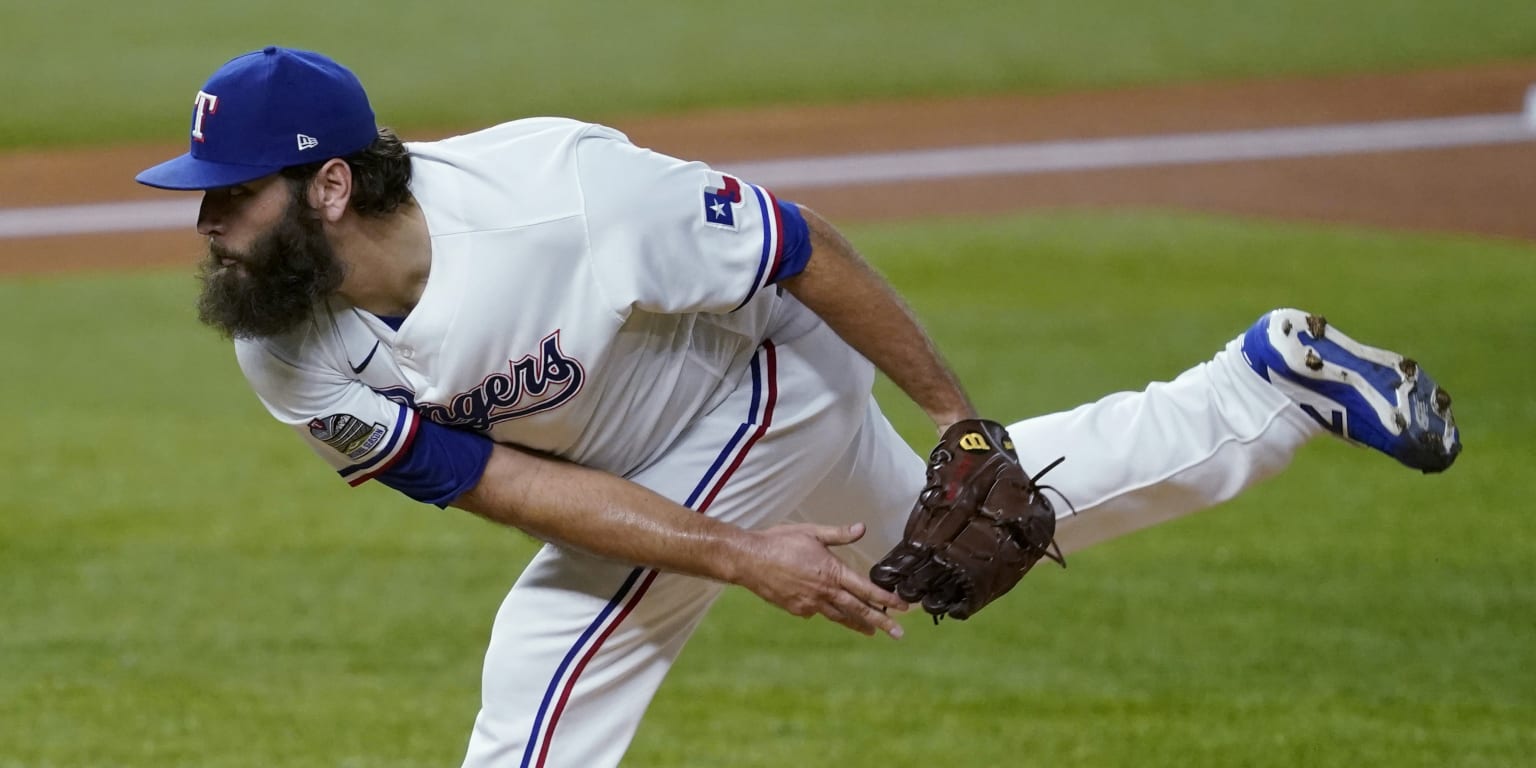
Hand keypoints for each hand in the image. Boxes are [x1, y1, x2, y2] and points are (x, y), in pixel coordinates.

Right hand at [733, 522, 908, 637]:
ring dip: (858, 624)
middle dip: (881, 622)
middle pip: (858, 610)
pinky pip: (817, 612)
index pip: (866, 589)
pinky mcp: (796, 609)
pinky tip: (830, 612)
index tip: (904, 609)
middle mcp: (824, 592)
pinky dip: (827, 612)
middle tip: (898, 634)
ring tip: (871, 631)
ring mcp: (810, 604)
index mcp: (832, 572)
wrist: (749, 560)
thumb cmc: (779, 541)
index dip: (887, 600)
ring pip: (840, 616)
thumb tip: (862, 528)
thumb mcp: (812, 532)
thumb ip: (839, 534)